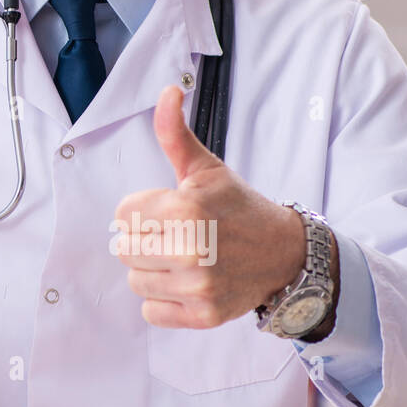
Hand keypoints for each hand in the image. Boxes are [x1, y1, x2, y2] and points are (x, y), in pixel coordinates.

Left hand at [114, 85, 308, 329]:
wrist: (283, 253)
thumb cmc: (238, 207)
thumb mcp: (206, 168)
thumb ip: (175, 133)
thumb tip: (167, 91)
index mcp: (185, 209)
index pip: (122, 214)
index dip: (141, 210)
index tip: (168, 210)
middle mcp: (191, 250)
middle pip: (124, 248)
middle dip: (145, 239)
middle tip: (175, 235)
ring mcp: (198, 286)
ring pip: (135, 281)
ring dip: (152, 270)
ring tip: (181, 258)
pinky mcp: (203, 315)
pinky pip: (151, 311)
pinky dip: (163, 300)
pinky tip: (185, 282)